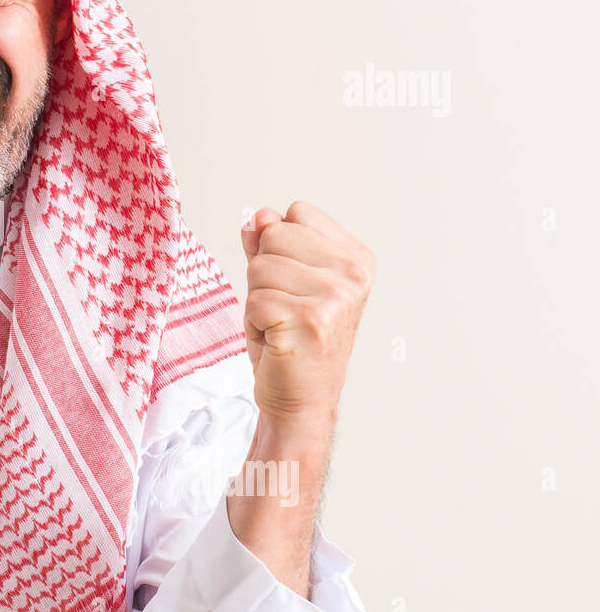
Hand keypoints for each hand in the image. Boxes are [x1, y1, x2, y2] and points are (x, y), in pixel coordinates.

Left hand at [240, 200, 374, 432]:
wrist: (301, 399)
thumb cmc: (291, 339)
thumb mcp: (281, 280)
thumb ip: (270, 244)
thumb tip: (260, 215)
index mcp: (356, 257)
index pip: (296, 212)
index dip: (278, 247)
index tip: (294, 284)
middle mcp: (353, 274)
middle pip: (273, 235)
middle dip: (264, 273)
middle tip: (283, 309)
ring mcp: (335, 296)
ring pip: (259, 267)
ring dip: (257, 299)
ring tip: (280, 324)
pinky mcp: (310, 319)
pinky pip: (254, 299)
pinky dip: (254, 323)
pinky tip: (277, 340)